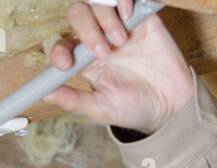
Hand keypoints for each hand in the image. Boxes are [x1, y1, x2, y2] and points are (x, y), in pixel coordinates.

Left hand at [43, 1, 195, 135]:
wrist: (170, 104)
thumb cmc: (134, 108)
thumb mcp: (101, 108)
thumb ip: (73, 101)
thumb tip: (46, 94)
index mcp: (84, 61)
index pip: (62, 44)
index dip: (59, 51)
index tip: (66, 65)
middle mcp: (98, 39)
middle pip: (77, 14)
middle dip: (86, 30)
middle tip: (103, 52)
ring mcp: (119, 26)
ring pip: (98, 2)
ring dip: (104, 18)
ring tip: (120, 41)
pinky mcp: (140, 17)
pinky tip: (128, 15)